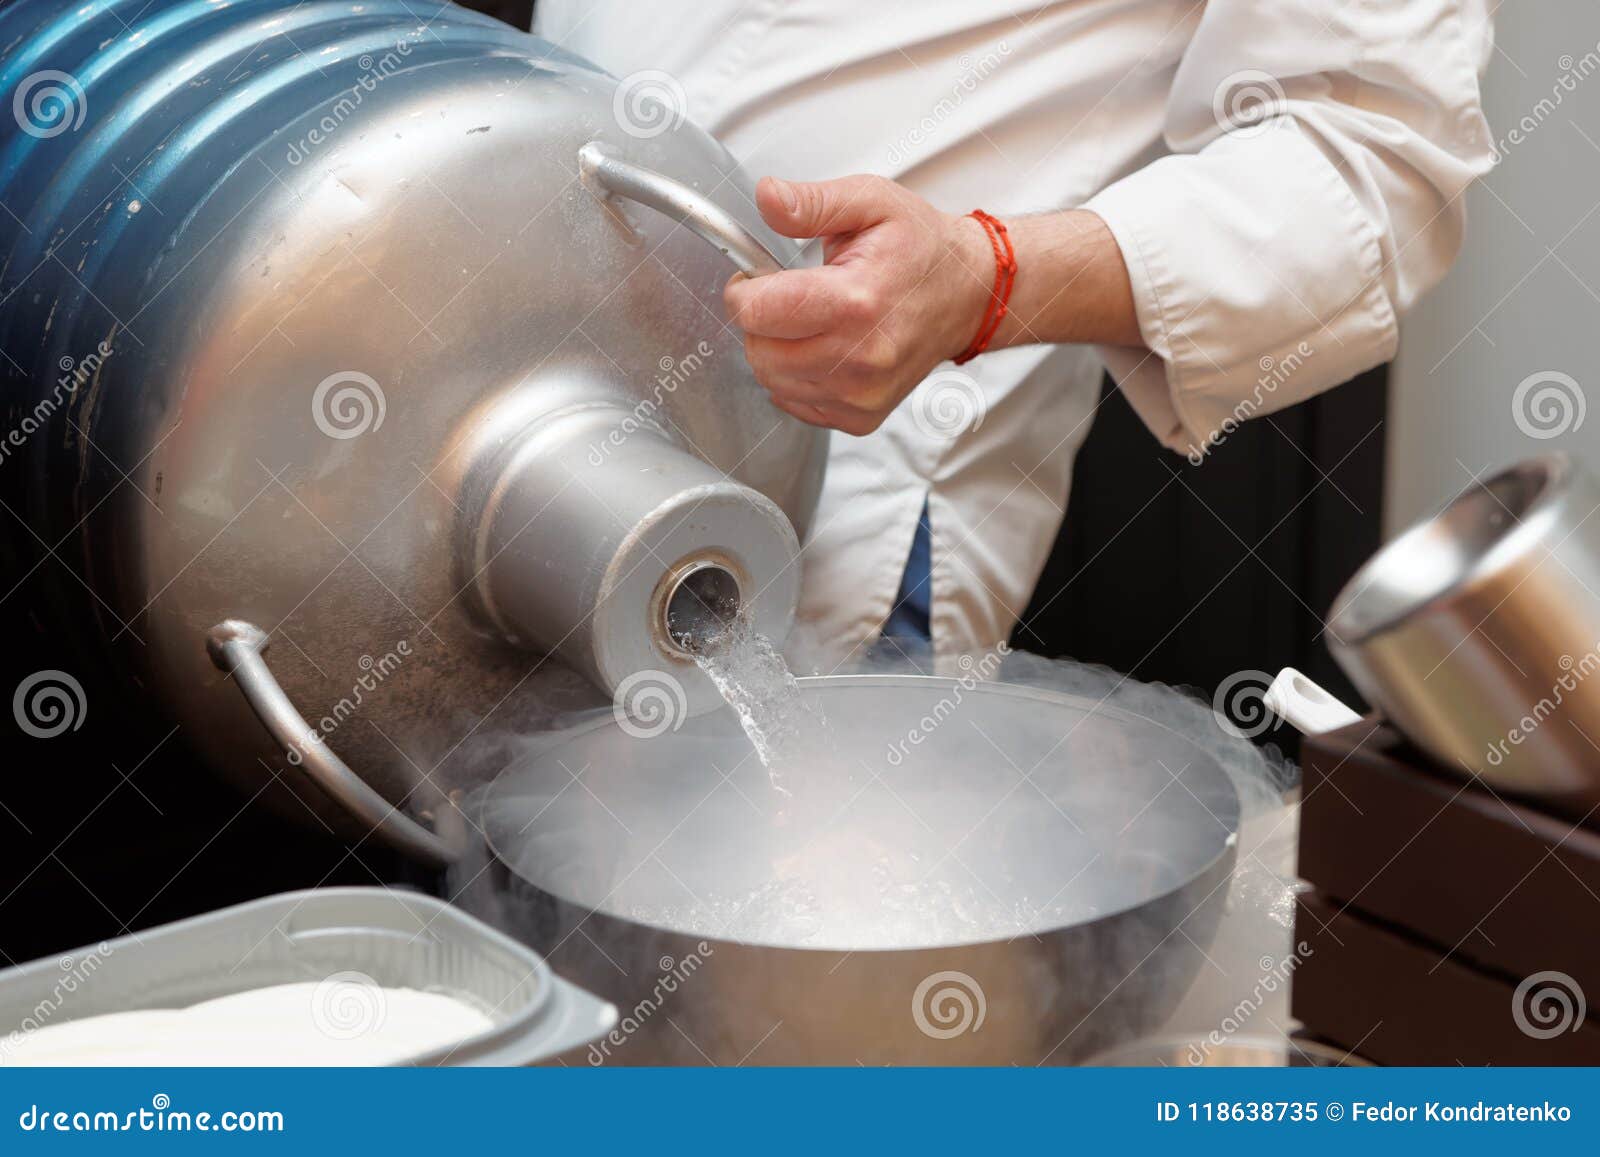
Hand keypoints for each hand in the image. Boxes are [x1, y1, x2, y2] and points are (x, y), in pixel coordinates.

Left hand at [724, 175, 1144, 435]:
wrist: (968, 295)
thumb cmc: (920, 248)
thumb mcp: (871, 202)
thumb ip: (813, 202)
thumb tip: (768, 198)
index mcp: (856, 300)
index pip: (757, 312)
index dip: (744, 291)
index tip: (758, 277)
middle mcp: (860, 356)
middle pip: (759, 352)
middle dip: (759, 322)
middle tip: (788, 296)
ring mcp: (863, 393)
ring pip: (773, 382)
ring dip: (776, 350)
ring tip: (810, 320)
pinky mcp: (863, 415)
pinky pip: (797, 404)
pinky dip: (796, 378)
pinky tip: (823, 349)